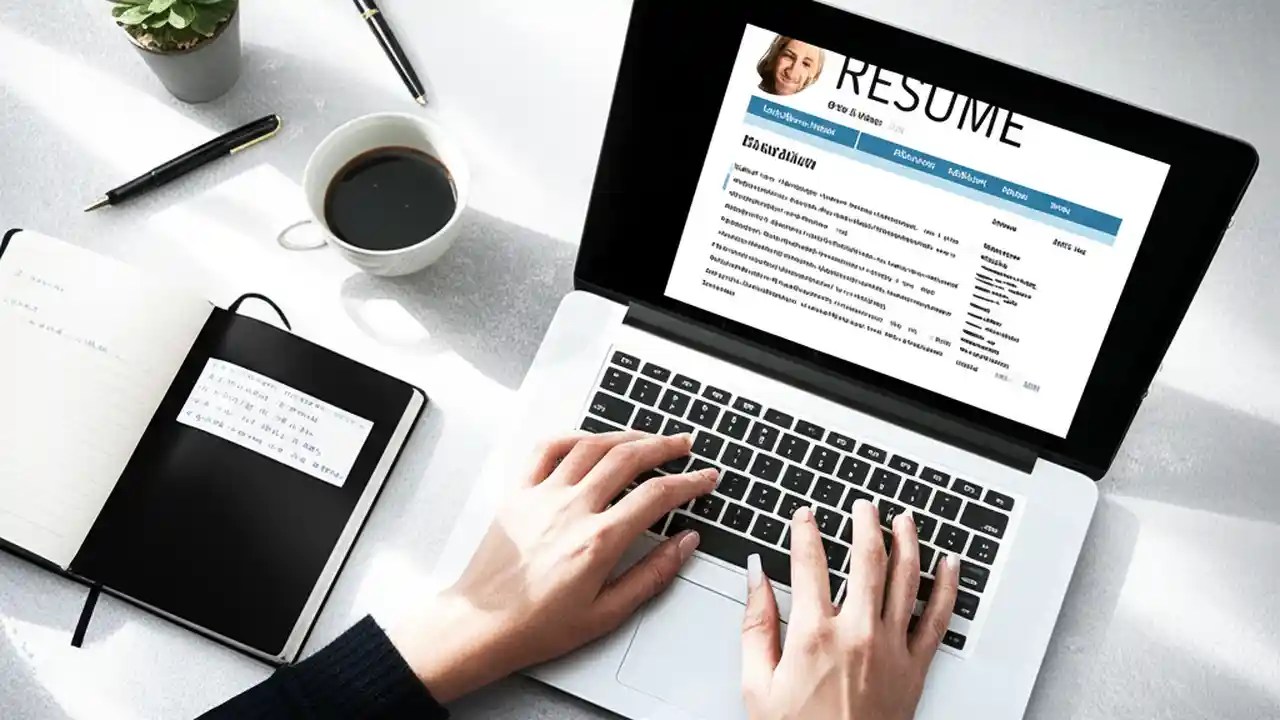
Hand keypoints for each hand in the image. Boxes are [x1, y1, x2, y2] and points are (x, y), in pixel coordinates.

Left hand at [391, 431, 715, 702]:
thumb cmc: (538, 626)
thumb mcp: (607, 613)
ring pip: (592, 446)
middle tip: (684, 445)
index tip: (705, 478)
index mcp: (598, 541)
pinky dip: (575, 437)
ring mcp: (542, 496)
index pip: (657, 496)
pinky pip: (548, 449)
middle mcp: (571, 510)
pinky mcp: (518, 493)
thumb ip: (652, 574)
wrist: (482, 626)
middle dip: (664, 446)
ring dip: (626, 436)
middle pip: (628, 458)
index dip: (689, 482)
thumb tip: (684, 543)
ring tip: (647, 438)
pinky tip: (591, 439)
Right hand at [741, 501, 959, 719]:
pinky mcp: (916, 668)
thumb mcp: (757, 683)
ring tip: (903, 519)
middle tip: (862, 506)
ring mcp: (892, 649)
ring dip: (906, 541)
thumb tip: (756, 579)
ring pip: (906, 579)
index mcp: (814, 634)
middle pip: (866, 559)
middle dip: (864, 523)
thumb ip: (756, 624)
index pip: (809, 563)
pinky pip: (938, 618)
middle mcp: (857, 634)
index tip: (805, 516)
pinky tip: (949, 565)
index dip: (805, 531)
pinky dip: (947, 586)